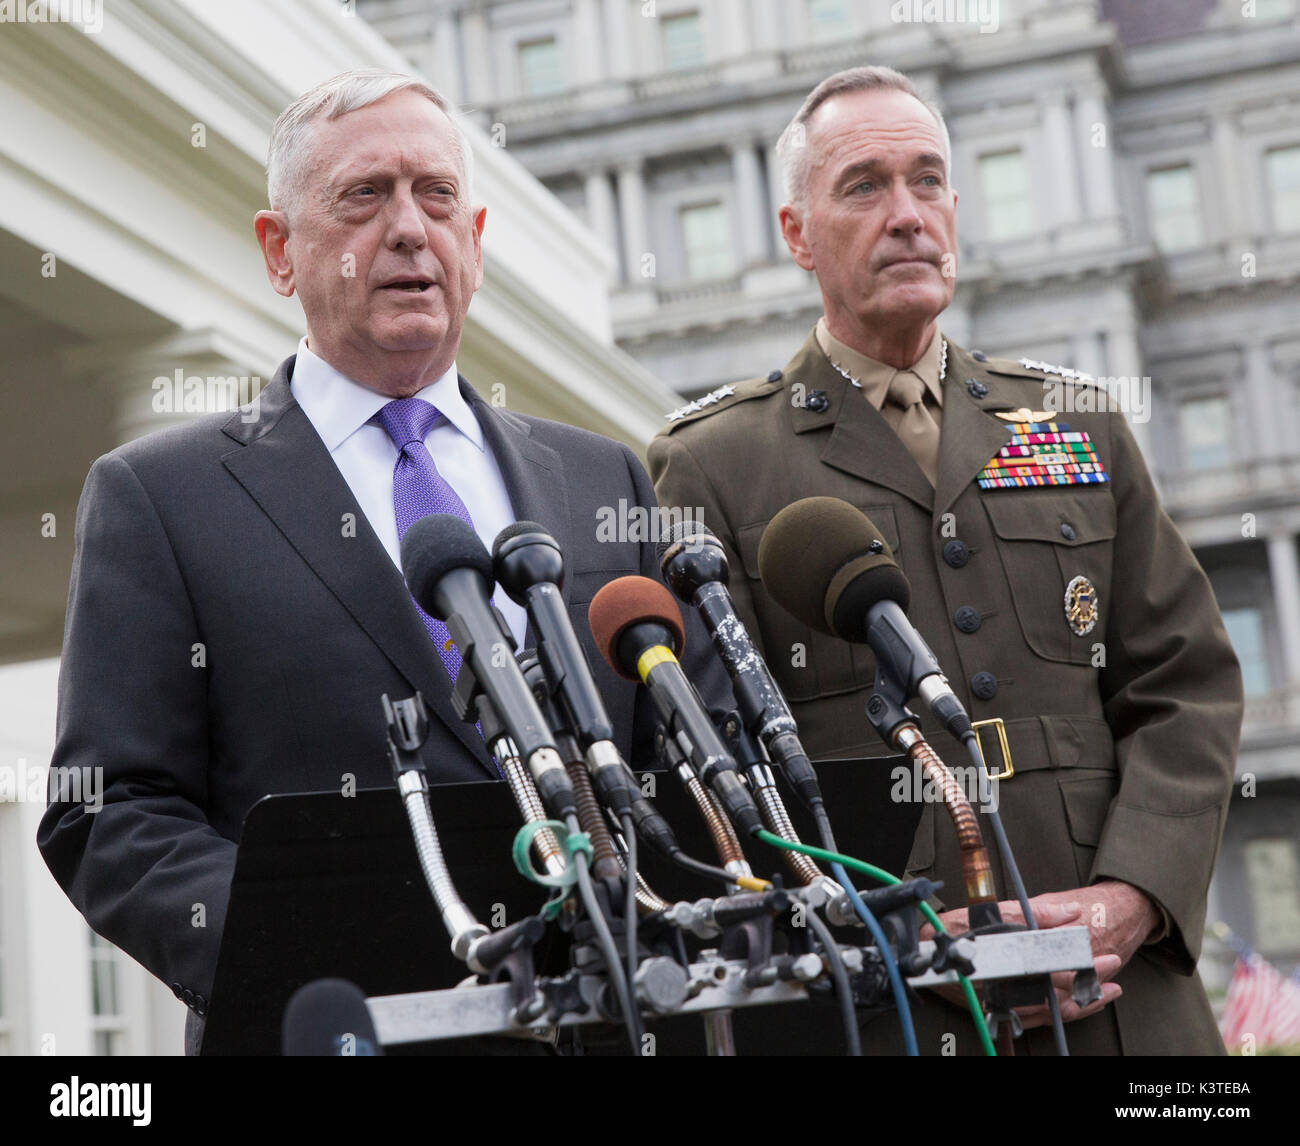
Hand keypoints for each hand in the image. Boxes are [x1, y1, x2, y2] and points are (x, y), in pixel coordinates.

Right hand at [920, 896, 1125, 1029]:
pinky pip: (1039, 1019)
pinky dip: (1061, 1013)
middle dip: (1092, 983)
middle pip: (1063, 995)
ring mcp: (1008, 1004)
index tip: (1106, 959)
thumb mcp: (999, 910)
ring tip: (1103, 993)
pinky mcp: (1002, 1011)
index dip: (1087, 966)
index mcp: (1015, 964)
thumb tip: (1072, 913)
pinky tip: (1074, 1005)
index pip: (1061, 971)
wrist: (926, 950)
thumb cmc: (958, 930)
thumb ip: (1039, 912)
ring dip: (1082, 1003)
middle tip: (1112, 969)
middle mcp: (1013, 990)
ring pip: (1054, 1013)